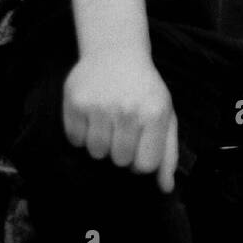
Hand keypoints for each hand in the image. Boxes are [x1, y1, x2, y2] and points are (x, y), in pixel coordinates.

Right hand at [63, 50, 178, 192]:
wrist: (116, 53)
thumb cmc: (144, 90)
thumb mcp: (165, 116)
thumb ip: (167, 154)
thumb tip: (166, 188)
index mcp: (155, 113)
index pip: (145, 165)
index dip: (141, 160)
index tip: (140, 146)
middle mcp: (128, 110)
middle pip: (119, 161)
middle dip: (121, 151)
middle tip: (124, 128)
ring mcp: (100, 106)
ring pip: (96, 153)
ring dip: (101, 143)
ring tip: (108, 121)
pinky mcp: (75, 103)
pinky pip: (75, 140)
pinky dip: (82, 133)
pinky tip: (92, 115)